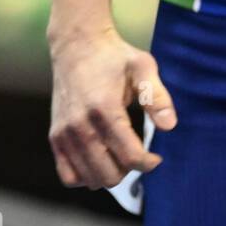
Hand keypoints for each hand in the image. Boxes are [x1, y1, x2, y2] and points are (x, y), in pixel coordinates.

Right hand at [47, 25, 176, 189]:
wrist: (77, 45)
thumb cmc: (115, 56)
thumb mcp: (143, 68)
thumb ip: (157, 97)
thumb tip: (170, 126)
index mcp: (105, 110)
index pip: (130, 156)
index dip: (148, 163)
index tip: (156, 157)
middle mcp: (80, 126)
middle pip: (110, 175)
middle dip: (130, 170)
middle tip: (138, 153)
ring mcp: (64, 134)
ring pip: (90, 179)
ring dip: (110, 174)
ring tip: (120, 155)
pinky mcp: (55, 138)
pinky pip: (68, 176)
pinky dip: (85, 177)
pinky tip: (100, 160)